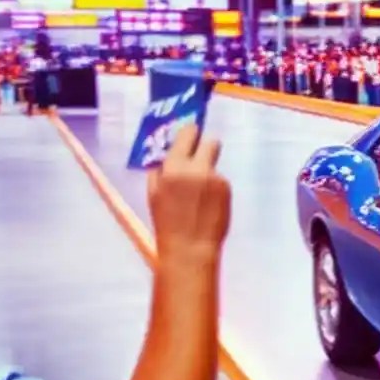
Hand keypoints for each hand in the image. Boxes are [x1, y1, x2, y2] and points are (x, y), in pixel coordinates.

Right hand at [147, 125, 230, 262]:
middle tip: (201, 156)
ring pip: (214, 164)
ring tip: (199, 195)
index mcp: (173, 167)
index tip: (191, 136)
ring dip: (208, 172)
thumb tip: (168, 153)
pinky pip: (220, 180)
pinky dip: (215, 188)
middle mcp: (196, 168)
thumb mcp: (153, 194)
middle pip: (211, 141)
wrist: (190, 247)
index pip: (188, 133)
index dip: (191, 133)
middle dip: (206, 146)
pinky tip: (207, 204)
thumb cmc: (167, 222)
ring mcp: (214, 178)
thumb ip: (160, 171)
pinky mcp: (226, 189)